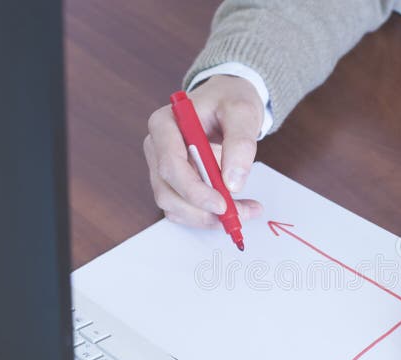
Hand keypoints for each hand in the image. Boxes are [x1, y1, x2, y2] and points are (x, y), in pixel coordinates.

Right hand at [144, 75, 263, 227]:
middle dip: (203, 210)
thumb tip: (232, 183)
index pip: (170, 165)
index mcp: (164, 124)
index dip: (194, 190)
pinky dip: (208, 216)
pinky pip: (184, 209)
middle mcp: (157, 147)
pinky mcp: (174, 182)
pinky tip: (234, 209)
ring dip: (207, 218)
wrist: (228, 103)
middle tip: (239, 214)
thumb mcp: (242, 112)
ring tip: (244, 211)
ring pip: (174, 206)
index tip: (222, 204)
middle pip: (168, 192)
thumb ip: (240, 144)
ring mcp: (162, 167)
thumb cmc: (230, 101)